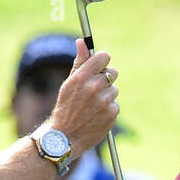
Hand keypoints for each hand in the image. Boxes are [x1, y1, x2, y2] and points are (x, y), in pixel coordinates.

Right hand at [47, 39, 118, 155]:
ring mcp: (104, 101)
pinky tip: (96, 116)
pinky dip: (108, 109)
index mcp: (82, 77)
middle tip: (95, 89)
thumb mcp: (69, 84)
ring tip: (92, 106)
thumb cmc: (65, 108)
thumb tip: (82, 42)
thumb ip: (79, 62)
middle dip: (106, 79)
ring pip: (114, 90)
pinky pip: (115, 105)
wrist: (65, 137)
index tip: (100, 67)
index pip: (104, 57)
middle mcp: (94, 87)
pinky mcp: (111, 114)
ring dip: (106, 96)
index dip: (102, 61)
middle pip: (113, 72)